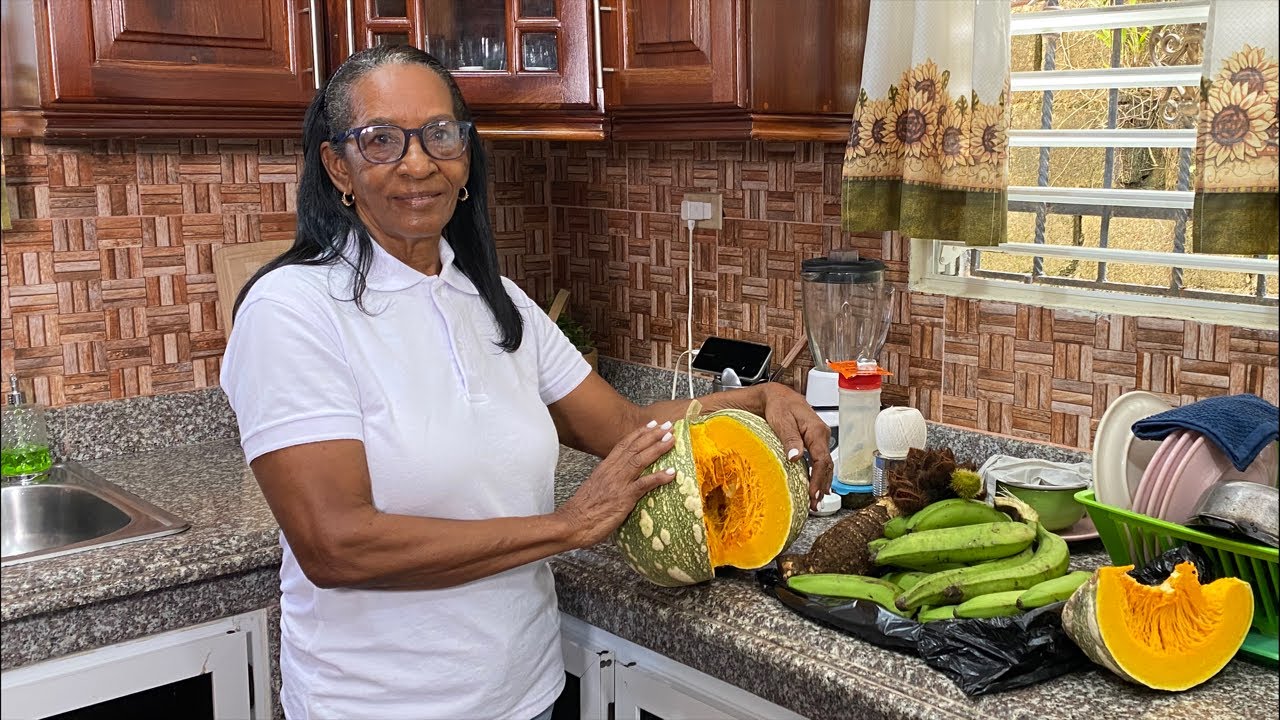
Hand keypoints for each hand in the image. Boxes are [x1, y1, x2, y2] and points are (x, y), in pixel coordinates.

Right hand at [557, 420, 676, 547]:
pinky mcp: (623, 498)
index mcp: (604, 468)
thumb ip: (608, 481)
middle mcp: (611, 471)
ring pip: (640, 460)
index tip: (652, 425)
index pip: (623, 445)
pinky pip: (643, 484)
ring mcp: (618, 483)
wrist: (571, 524)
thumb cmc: (582, 511)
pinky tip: (671, 473)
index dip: (639, 434)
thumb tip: (618, 480)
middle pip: (634, 448)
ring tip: (671, 440)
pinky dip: (658, 477)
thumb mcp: (595, 488)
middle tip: (668, 426)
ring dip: (657, 448)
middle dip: (652, 435)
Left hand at [757, 383, 832, 509]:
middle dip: (821, 486)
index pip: (821, 460)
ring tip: (815, 501)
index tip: (813, 494)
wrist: (776, 396)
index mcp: (816, 431)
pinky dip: (818, 475)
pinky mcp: (813, 442)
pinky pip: (819, 461)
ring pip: (824, 465)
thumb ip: (790, 439)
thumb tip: (795, 457)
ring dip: (821, 483)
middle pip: (826, 466)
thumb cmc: (779, 405)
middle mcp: (821, 435)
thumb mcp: (781, 420)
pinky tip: (817, 486)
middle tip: (814, 504)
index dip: (818, 479)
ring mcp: (819, 439)